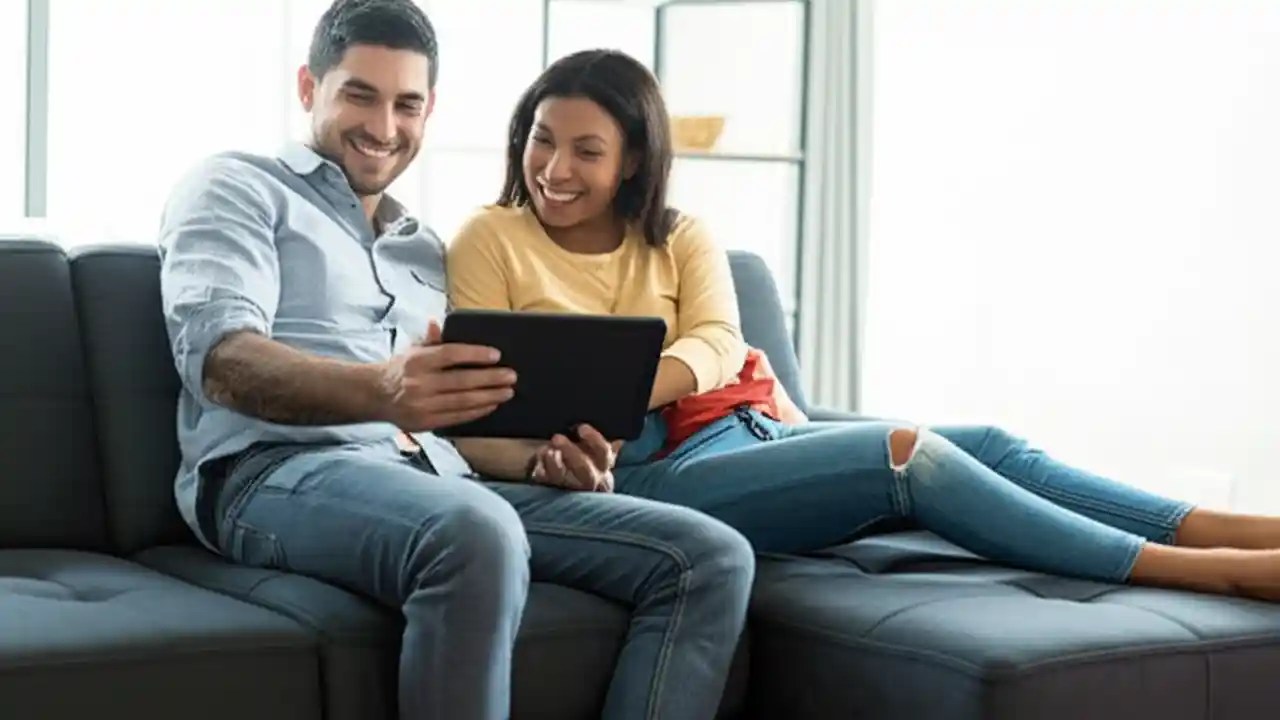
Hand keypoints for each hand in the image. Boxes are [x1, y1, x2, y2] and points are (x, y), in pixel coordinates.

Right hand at [378, 320, 516, 430]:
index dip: (475, 354)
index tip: (496, 355)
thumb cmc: (403, 368)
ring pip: (463, 401)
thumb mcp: (413, 350)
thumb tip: (437, 323)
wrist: (377, 396)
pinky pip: (457, 417)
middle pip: (462, 380)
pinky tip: (491, 405)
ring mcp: (422, 405)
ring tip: (508, 392)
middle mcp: (419, 383)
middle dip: (490, 379)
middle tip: (511, 376)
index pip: (451, 354)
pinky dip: (477, 412)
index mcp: (417, 360)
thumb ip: (430, 339)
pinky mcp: (426, 423)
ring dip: (489, 397)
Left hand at [530, 424, 623, 492]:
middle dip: (571, 452)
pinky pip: (545, 481)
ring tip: (546, 450)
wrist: (570, 484)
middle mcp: (590, 480)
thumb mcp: (597, 455)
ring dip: (553, 462)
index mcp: (603, 467)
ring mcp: (570, 489)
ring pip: (562, 478)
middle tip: (557, 437)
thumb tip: (619, 443)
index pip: (604, 454)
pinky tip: (540, 456)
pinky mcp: (552, 492)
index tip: (581, 428)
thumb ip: (604, 447)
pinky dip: (541, 468)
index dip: (594, 440)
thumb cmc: (584, 463)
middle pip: (584, 468)